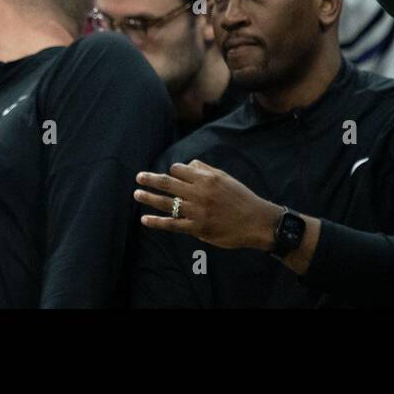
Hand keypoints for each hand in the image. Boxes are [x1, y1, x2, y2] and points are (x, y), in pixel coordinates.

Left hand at [135, 161, 282, 250]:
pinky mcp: (197, 228)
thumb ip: (205, 170)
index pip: (180, 170)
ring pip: (167, 203)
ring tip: (137, 194)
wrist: (256, 221)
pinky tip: (145, 219)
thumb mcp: (226, 178)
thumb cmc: (241, 198)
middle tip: (138, 177)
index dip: (172, 171)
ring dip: (149, 197)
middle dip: (151, 179)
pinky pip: (172, 224)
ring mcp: (197, 211)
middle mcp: (200, 193)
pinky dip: (157, 222)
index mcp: (207, 178)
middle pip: (169, 183)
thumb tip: (187, 165)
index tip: (169, 174)